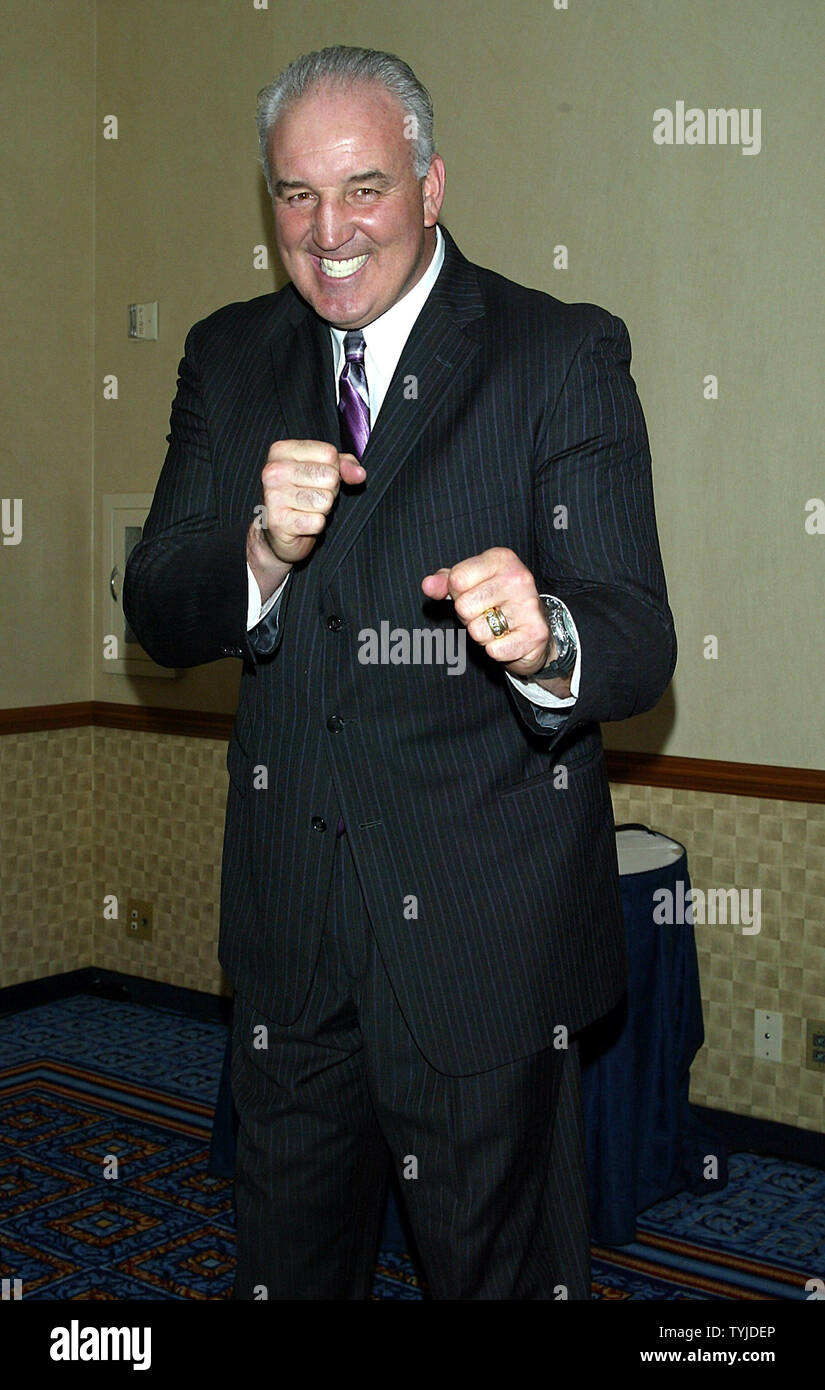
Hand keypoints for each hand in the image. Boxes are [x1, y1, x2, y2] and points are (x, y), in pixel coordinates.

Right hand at [247, 440, 364, 596]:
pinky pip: (318, 522)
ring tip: (307, 509)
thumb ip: (345, 465)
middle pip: (329, 476)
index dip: (334, 469)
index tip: (317, 478)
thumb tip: (359, 475)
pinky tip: (303, 522)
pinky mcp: (278, 522)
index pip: (329, 453)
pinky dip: (316, 525)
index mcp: (281, 450)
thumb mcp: (324, 470)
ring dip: (323, 508)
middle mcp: (273, 471)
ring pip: (325, 500)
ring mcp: (273, 496)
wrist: (277, 532)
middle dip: (330, 490)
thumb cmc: (302, 494)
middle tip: (313, 496)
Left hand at [421, 547, 556, 680]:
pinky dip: (496, 650)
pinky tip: (508, 640)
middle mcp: (519, 578)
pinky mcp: (535, 634)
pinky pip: (494, 650)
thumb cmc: (495, 601)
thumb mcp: (468, 583)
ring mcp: (529, 606)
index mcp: (501, 559)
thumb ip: (444, 582)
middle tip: (486, 613)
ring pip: (476, 630)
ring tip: (497, 626)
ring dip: (482, 634)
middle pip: (463, 606)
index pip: (456, 579)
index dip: (456, 593)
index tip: (473, 593)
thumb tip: (428, 585)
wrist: (532, 629)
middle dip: (468, 616)